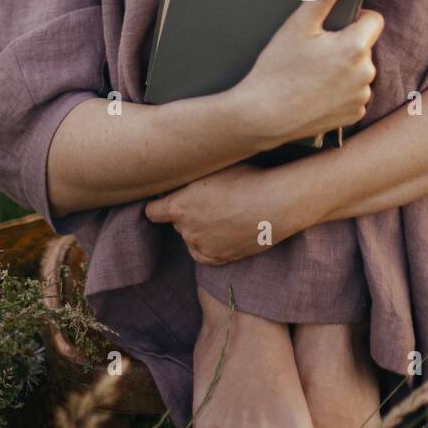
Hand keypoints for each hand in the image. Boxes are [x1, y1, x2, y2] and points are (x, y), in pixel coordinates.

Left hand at [144, 162, 289, 265]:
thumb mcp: (211, 169)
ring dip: (199, 230)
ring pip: (192, 238)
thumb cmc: (246, 178)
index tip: (167, 199)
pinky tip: (220, 234)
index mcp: (179, 206)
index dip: (158, 205)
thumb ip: (188, 180)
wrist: (276, 202)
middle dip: (186, 214)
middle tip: (207, 201)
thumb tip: (176, 177)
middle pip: (176, 223)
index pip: (152, 211)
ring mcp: (204, 246)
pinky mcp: (222, 258)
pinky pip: (204, 255)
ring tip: (222, 215)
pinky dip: (208, 247)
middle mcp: (186, 229)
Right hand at [235, 0, 383, 147]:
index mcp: (355, 47)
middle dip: (346, 45)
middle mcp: (365, 73)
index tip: (332, 26)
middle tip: (314, 52)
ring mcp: (361, 97)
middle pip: (364, 46)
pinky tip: (316, 92)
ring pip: (359, 71)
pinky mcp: (354, 115)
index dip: (355, 18)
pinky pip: (354, 95)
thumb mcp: (297, 27)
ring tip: (312, 74)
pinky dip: (340, 92)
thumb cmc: (277, 70)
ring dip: (345, 69)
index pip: (374, 20)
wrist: (262, 117)